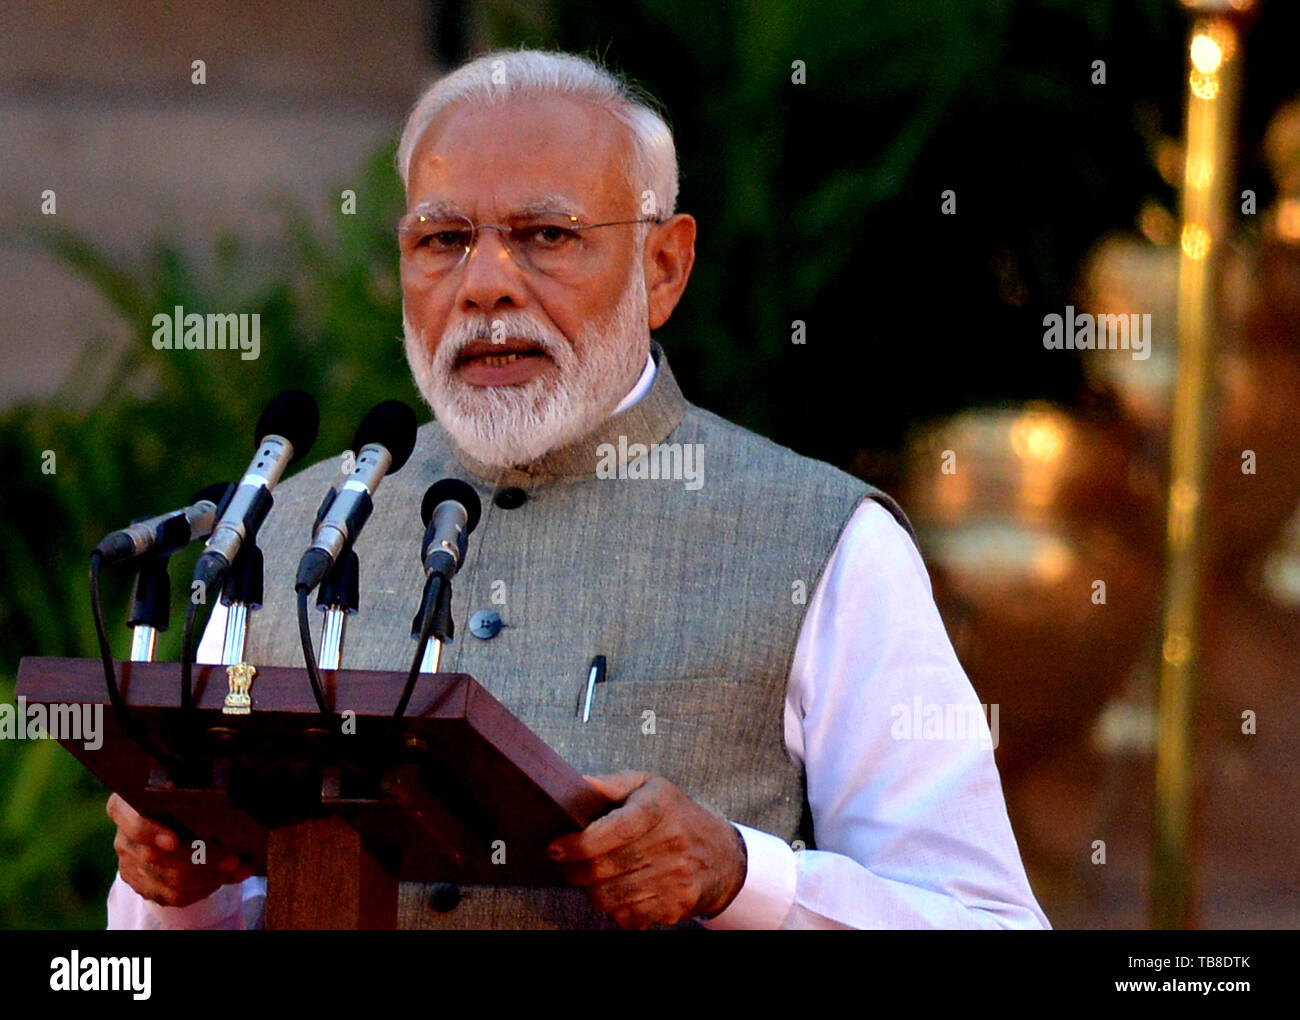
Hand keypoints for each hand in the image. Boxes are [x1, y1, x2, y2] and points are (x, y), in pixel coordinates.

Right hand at [107, 793, 252, 907]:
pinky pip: (173, 895)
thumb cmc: (179, 798)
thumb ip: (192, 793)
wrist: (164, 823)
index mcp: (127, 807)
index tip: (173, 841)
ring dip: (210, 877)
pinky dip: (204, 888)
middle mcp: (124, 839)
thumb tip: (226, 802)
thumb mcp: (182, 788)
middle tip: (233, 860)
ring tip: (239, 869)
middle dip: (201, 859)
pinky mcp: (144, 886)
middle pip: (158, 856)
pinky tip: (225, 878)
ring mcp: (131, 866)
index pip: (132, 821)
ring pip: (170, 880)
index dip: (148, 832)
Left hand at [547, 770, 747, 928]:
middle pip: (605, 868)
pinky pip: (628, 917)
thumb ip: (610, 784)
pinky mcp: (676, 905)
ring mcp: (676, 877)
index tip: (557, 847)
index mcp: (659, 807)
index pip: (615, 829)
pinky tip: (620, 893)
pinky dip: (615, 910)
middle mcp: (671, 842)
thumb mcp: (648, 787)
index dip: (580, 842)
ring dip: (592, 892)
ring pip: (611, 897)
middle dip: (575, 871)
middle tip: (568, 866)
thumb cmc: (676, 816)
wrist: (723, 854)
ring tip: (592, 880)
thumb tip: (577, 785)